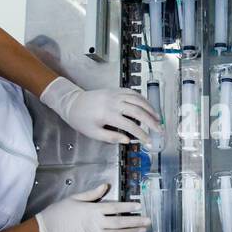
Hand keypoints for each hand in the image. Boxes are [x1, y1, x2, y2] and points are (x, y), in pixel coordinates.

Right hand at [35, 183, 149, 231]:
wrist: (47, 228)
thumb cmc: (60, 211)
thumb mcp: (76, 198)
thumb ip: (93, 193)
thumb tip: (105, 186)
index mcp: (93, 209)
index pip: (115, 207)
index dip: (128, 206)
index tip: (139, 205)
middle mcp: (96, 223)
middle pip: (120, 221)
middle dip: (135, 221)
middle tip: (148, 221)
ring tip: (142, 231)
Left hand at [40, 77, 160, 144]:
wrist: (72, 103)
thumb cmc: (81, 119)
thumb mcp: (94, 133)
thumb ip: (112, 138)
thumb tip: (127, 140)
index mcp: (108, 115)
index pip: (131, 126)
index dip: (142, 135)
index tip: (148, 142)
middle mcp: (113, 103)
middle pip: (138, 111)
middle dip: (151, 121)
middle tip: (159, 129)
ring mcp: (115, 94)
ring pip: (138, 100)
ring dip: (150, 109)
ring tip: (157, 118)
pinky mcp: (116, 90)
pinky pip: (133, 92)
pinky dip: (143, 99)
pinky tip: (148, 106)